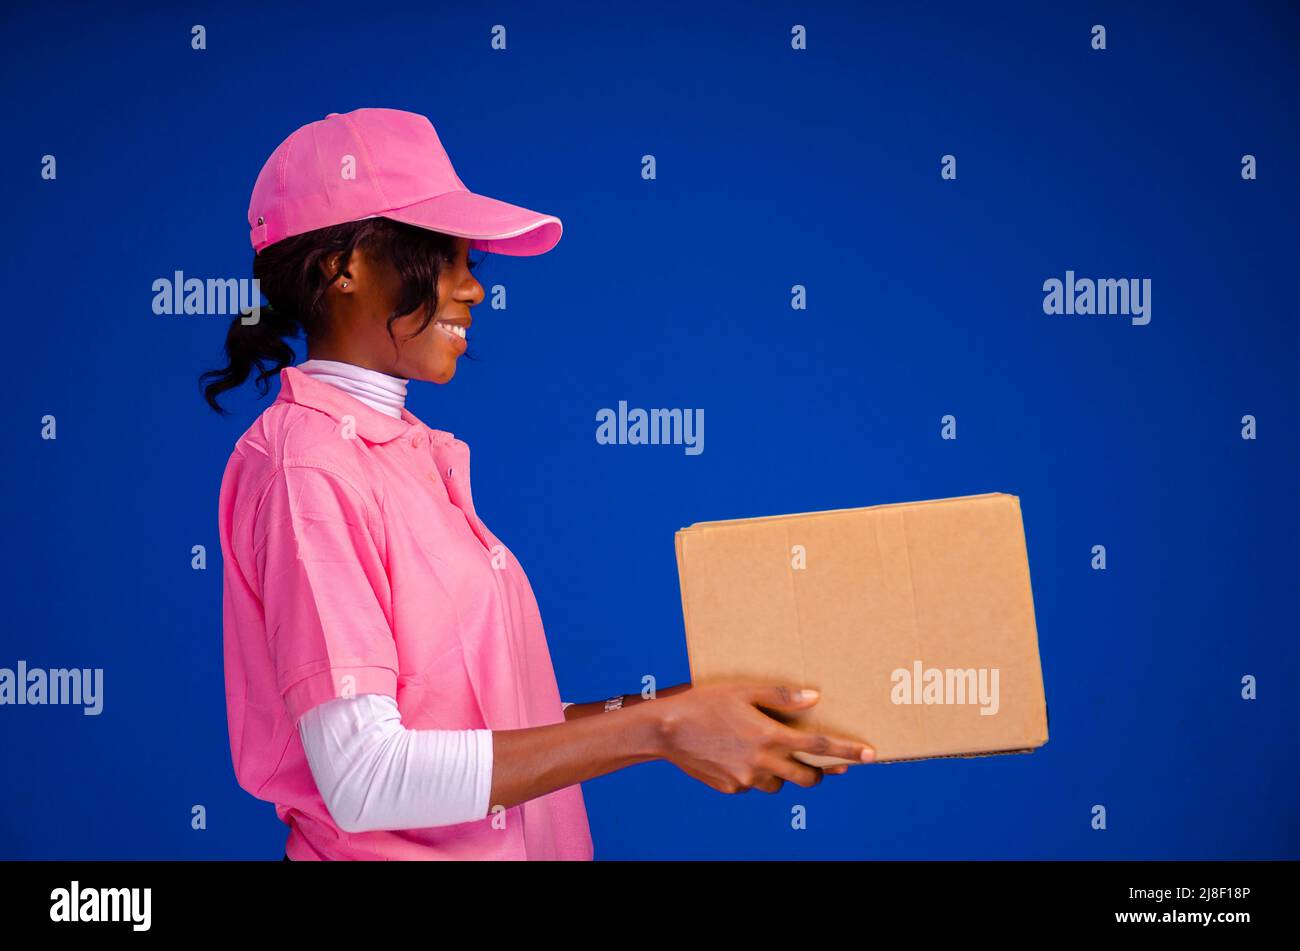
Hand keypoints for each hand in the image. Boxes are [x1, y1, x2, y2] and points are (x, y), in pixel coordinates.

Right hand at [654, 683, 873, 793]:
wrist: (665, 731)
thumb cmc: (704, 703)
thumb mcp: (743, 690)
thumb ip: (780, 696)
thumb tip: (814, 697)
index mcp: (770, 736)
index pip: (819, 746)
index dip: (847, 751)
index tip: (870, 756)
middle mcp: (763, 762)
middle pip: (807, 776)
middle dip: (819, 772)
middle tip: (824, 765)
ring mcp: (746, 780)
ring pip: (779, 784)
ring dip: (782, 773)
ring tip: (767, 753)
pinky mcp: (731, 789)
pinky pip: (753, 785)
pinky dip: (754, 774)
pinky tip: (738, 756)